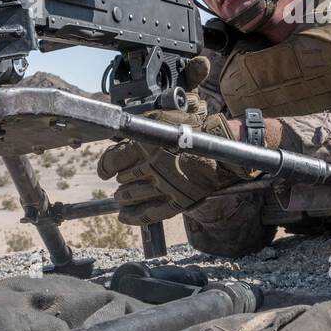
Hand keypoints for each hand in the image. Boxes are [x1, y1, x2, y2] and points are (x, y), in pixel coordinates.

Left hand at [96, 55, 236, 222]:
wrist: (224, 147)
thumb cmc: (196, 127)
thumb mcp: (167, 113)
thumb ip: (144, 118)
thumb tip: (120, 118)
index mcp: (145, 144)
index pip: (111, 160)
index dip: (105, 166)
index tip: (105, 169)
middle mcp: (150, 166)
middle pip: (121, 179)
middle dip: (119, 178)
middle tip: (120, 178)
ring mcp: (163, 185)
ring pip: (131, 196)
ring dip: (124, 196)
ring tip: (122, 195)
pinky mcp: (176, 201)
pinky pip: (148, 213)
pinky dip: (134, 216)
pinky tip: (125, 216)